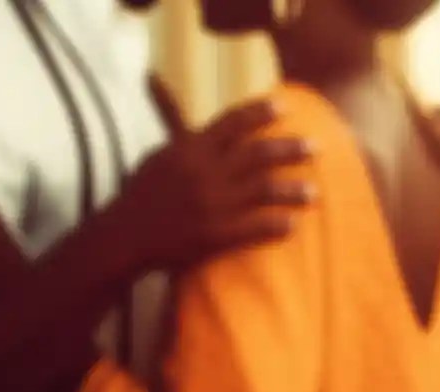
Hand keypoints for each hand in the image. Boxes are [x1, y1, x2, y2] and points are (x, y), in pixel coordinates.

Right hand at [110, 76, 316, 269]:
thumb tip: (188, 108)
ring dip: (293, 191)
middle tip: (316, 148)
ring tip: (314, 193)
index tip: (285, 107)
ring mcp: (213, 204)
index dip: (261, 112)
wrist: (123, 236)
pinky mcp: (216, 235)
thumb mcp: (159, 156)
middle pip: (258, 153)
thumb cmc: (139, 195)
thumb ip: (181, 135)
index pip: (233, 122)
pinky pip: (256, 228)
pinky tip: (293, 225)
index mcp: (191, 149)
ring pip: (265, 190)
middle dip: (291, 149)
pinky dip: (277, 226)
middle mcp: (206, 172)